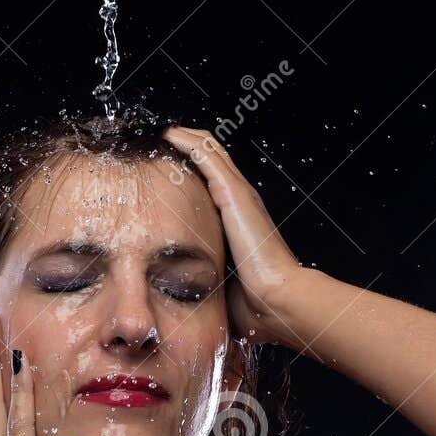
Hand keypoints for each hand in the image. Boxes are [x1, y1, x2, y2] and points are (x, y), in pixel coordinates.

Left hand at [162, 126, 305, 348]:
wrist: (277, 302)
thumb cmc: (254, 304)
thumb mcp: (221, 283)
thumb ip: (204, 278)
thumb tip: (182, 301)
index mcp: (238, 218)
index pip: (212, 179)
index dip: (190, 166)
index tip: (163, 165)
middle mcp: (240, 199)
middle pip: (211, 155)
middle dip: (184, 143)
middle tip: (158, 139)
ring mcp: (238, 193)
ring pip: (208, 147)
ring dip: (183, 136)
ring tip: (160, 130)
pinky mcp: (233, 194)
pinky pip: (206, 155)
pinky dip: (186, 142)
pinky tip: (168, 135)